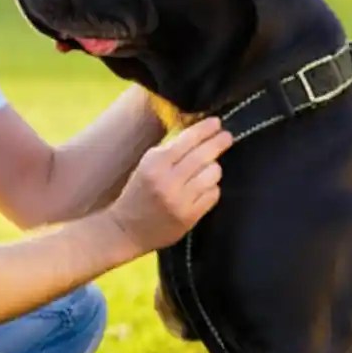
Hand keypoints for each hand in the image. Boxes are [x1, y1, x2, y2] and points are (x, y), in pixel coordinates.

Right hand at [107, 117, 232, 252]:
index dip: (205, 129)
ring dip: (213, 169)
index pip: (187, 139)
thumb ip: (169, 150)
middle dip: (219, 142)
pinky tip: (203, 188)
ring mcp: (180, 200)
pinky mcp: (189, 217)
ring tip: (208, 169)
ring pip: (212, 174)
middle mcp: (168, 180)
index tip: (216, 122)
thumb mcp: (146, 166)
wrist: (125, 230)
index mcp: (154, 163)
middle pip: (204, 155)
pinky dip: (211, 189)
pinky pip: (213, 194)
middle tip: (227, 137)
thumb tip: (199, 133)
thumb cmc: (137, 193)